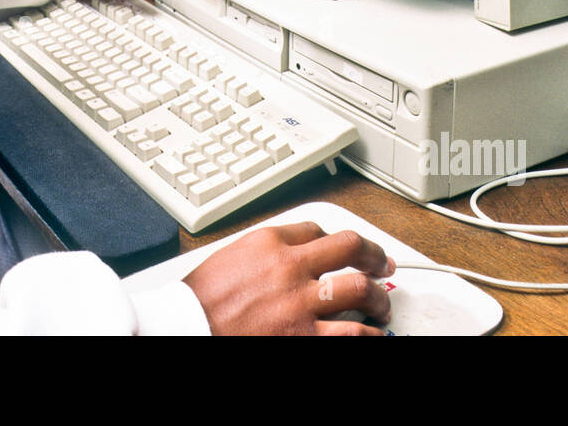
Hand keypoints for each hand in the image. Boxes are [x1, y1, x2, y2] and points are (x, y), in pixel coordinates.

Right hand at [182, 222, 395, 335]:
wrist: (186, 328)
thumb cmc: (199, 301)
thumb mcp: (229, 257)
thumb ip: (263, 252)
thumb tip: (288, 254)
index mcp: (269, 242)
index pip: (317, 228)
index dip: (335, 239)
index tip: (343, 249)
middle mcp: (290, 267)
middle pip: (350, 247)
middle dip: (373, 254)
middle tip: (381, 263)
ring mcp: (300, 304)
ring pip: (360, 290)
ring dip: (377, 298)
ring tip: (381, 306)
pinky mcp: (305, 338)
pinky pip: (352, 333)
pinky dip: (368, 335)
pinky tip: (373, 335)